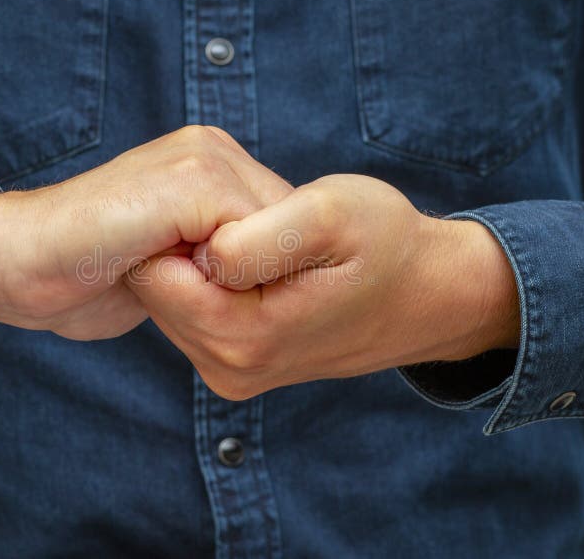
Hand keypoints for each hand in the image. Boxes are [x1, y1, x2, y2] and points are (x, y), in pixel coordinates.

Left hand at [0, 126, 291, 339]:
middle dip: (246, 274)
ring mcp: (196, 213)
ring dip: (230, 289)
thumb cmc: (76, 240)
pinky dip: (218, 297)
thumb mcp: (163, 207)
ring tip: (185, 292)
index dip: (259, 259)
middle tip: (196, 288)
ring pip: (252, 264)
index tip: (212, 279)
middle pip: (270, 240)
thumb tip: (262, 242)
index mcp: (207, 157)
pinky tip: (186, 298)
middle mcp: (209, 175)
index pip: (281, 216)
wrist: (21, 269)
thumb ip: (226, 205)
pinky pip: (227, 278)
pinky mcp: (185, 249)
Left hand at [127, 174, 519, 399]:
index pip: (157, 273)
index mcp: (245, 335)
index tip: (228, 211)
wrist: (426, 294)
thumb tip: (201, 250)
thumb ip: (255, 235)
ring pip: (172, 301)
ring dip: (199, 264)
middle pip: (159, 291)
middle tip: (248, 223)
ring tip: (258, 244)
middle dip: (187, 246)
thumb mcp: (328, 216)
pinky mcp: (237, 363)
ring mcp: (232, 371)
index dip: (182, 226)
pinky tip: (255, 266)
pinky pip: (193, 312)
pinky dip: (210, 282)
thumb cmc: (385, 243)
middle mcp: (229, 366)